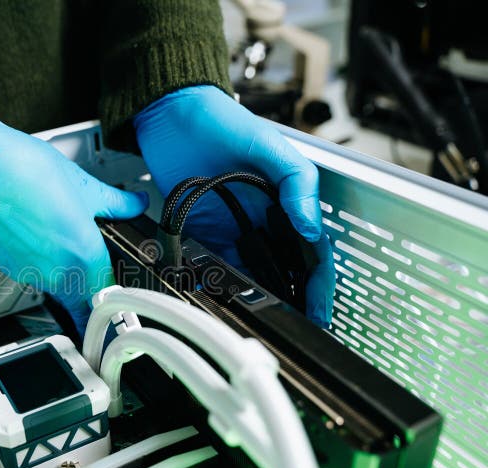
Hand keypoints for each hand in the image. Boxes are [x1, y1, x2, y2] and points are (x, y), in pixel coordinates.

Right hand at [0, 117, 147, 332]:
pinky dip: (41, 261)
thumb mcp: (84, 184)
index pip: (108, 296)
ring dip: (65, 274)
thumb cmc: (24, 172)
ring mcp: (31, 273)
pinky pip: (35, 273)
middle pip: (82, 300)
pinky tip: (40, 234)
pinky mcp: (9, 267)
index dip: (116, 296)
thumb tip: (134, 204)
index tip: (120, 295)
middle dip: (91, 293)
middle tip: (96, 271)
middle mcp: (58, 274)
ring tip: (63, 239)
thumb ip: (116, 203)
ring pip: (58, 287)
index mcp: (84, 256)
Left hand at [134, 85, 333, 326]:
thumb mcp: (269, 145)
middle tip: (294, 326)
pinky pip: (213, 265)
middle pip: (284, 269)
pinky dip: (218, 283)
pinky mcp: (201, 233)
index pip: (312, 249)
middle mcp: (261, 221)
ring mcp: (231, 230)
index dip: (319, 282)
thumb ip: (296, 182)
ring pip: (250, 273)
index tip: (322, 311)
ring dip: (256, 296)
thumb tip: (310, 226)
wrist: (171, 117)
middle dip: (292, 299)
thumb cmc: (221, 122)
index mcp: (286, 202)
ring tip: (261, 320)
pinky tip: (222, 298)